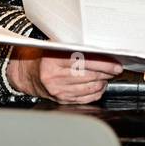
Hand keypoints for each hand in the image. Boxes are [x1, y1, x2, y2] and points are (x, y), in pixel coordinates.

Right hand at [6, 47, 122, 103]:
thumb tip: (103, 49)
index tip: (115, 63)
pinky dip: (96, 92)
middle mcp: (54, 76)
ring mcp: (58, 90)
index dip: (103, 63)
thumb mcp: (55, 46)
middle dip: (107, 72)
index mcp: (53, 59)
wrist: (28, 74)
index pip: (84, 60)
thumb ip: (75, 46)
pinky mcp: (61, 99)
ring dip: (103, 82)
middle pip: (89, 75)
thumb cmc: (44, 57)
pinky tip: (100, 86)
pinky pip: (85, 98)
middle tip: (116, 69)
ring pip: (89, 87)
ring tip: (108, 76)